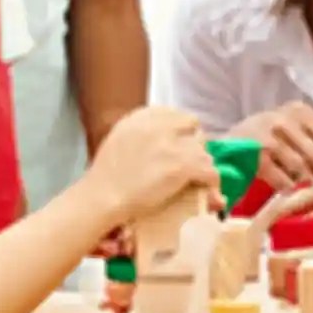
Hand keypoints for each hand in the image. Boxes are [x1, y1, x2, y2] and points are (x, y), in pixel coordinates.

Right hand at [86, 106, 222, 221]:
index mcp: (142, 117)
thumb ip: (142, 132)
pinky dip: (210, 181)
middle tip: (188, 161)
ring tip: (193, 178)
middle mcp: (159, 126)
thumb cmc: (106, 177)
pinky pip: (210, 170)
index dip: (181, 130)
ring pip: (203, 151)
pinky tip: (205, 188)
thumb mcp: (120, 139)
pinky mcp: (182, 166)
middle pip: (193, 127)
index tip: (180, 143)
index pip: (176, 114)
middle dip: (193, 143)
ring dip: (201, 164)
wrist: (101, 197)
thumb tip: (167, 140)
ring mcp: (171, 145)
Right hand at [228, 102, 312, 190]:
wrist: (224, 148)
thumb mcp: (294, 134)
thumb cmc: (268, 143)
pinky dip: (291, 193)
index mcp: (300, 111)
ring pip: (302, 169)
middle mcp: (285, 118)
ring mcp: (268, 136)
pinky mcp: (255, 155)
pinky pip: (282, 180)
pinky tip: (296, 201)